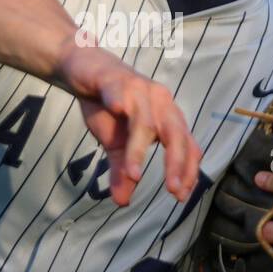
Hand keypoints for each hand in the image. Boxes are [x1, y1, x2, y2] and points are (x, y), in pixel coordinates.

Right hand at [57, 40, 201, 206]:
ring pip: (147, 124)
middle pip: (177, 135)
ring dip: (140, 150)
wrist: (84, 69)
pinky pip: (124, 101)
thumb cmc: (107, 105)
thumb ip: (123, 169)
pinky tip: (117, 132)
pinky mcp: (119, 83)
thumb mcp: (115, 144)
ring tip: (134, 175)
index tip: (182, 197)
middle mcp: (161, 103)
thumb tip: (122, 202)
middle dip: (178, 164)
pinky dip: (123, 114)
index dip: (188, 171)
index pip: (187, 146)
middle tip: (174, 191)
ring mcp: (141, 91)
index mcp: (167, 117)